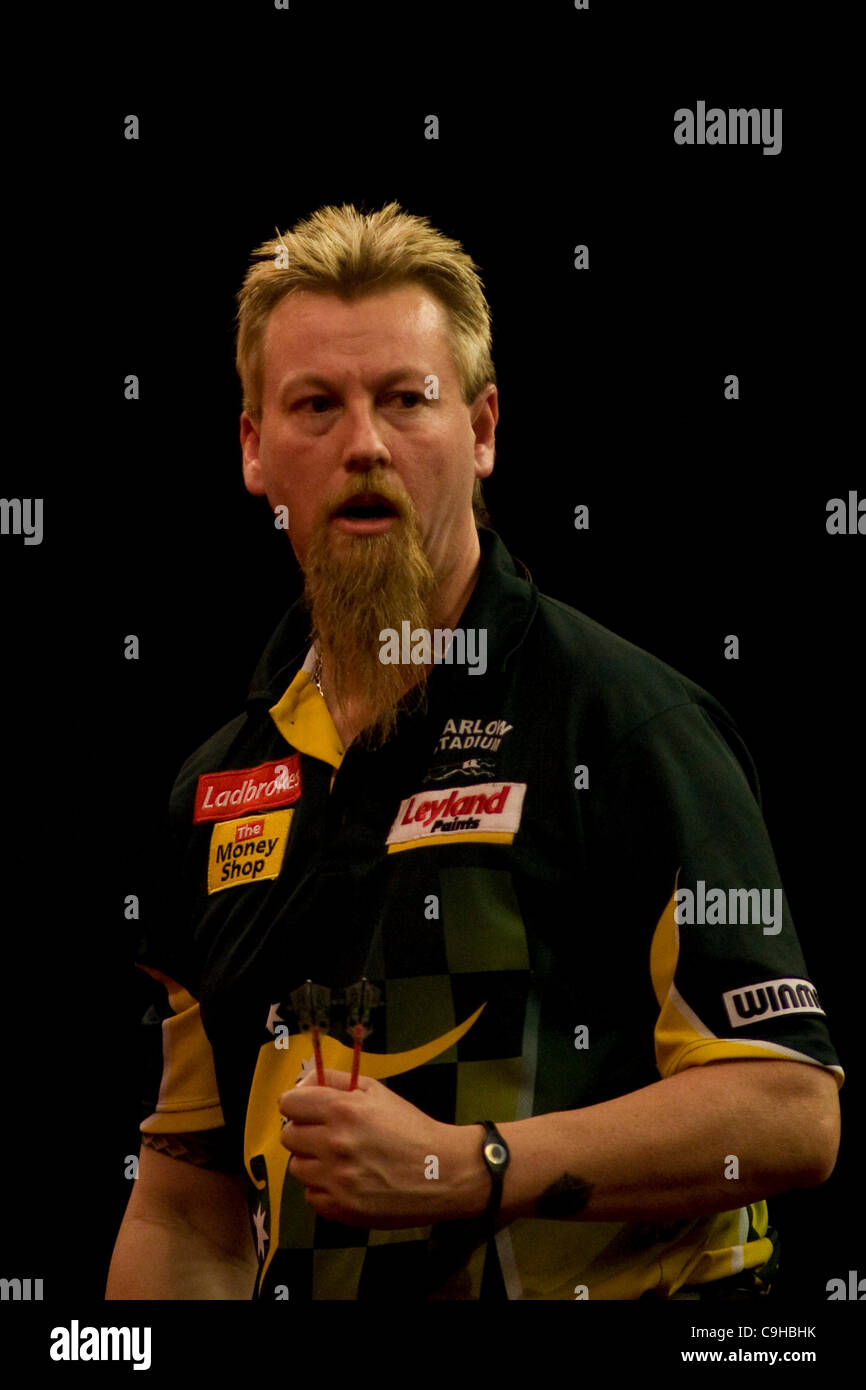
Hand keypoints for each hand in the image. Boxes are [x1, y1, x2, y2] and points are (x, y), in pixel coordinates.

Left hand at [278, 1069, 487, 1227]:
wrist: (442, 1171)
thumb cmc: (410, 1128)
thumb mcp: (377, 1091)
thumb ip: (336, 1080)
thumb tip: (302, 1084)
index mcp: (344, 1110)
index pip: (289, 1103)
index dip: (298, 1105)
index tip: (307, 1110)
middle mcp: (335, 1144)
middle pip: (289, 1136)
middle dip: (305, 1132)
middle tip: (328, 1135)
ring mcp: (336, 1180)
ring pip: (297, 1167)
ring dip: (313, 1162)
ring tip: (340, 1161)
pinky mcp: (341, 1209)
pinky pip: (311, 1196)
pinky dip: (324, 1189)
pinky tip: (347, 1182)